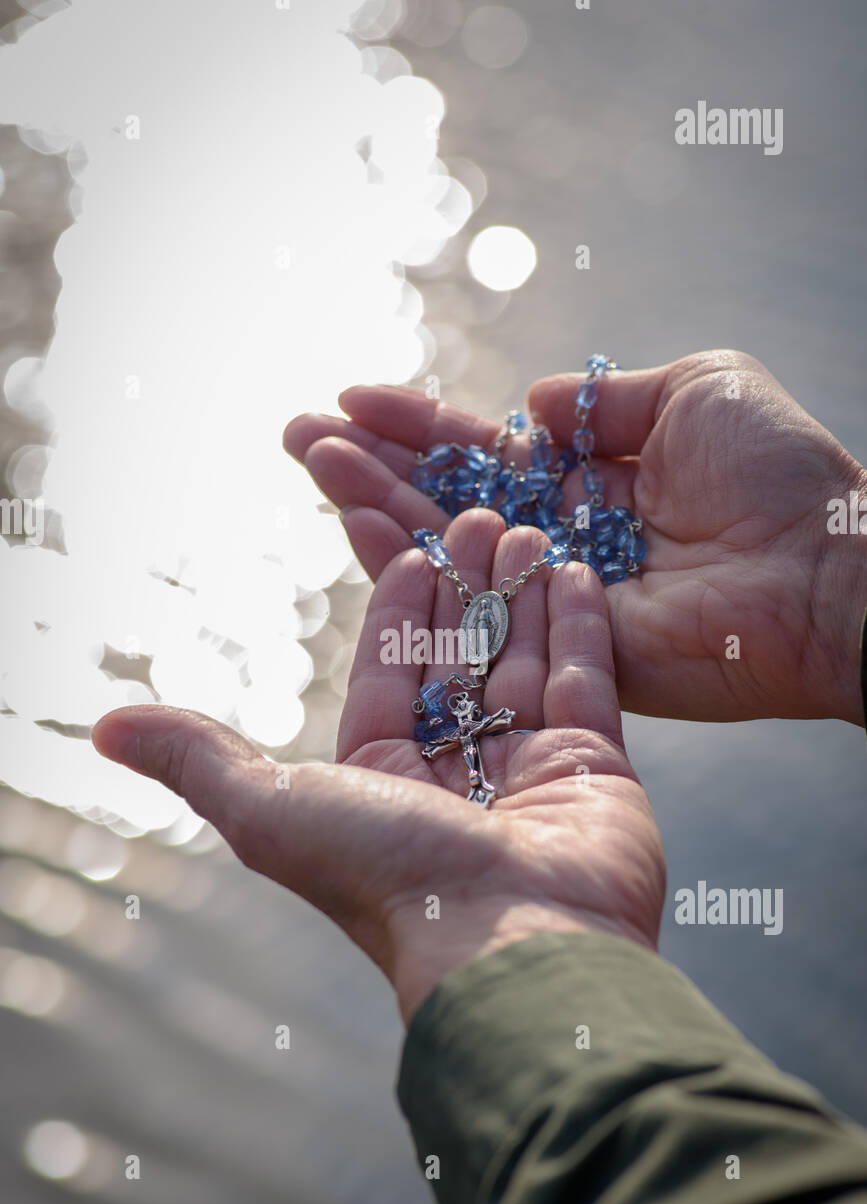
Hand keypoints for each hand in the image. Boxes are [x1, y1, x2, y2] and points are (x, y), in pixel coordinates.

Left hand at [92, 510, 664, 1023]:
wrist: (518, 939)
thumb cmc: (391, 874)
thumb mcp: (273, 809)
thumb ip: (200, 758)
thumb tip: (103, 729)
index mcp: (382, 780)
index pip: (389, 673)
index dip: (397, 608)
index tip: (410, 545)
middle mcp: (456, 773)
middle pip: (458, 658)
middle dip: (465, 588)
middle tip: (476, 517)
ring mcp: (530, 770)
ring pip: (522, 662)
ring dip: (521, 595)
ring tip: (524, 529)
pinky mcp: (597, 769)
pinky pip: (586, 682)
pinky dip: (579, 628)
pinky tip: (570, 571)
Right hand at [283, 350, 866, 724]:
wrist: (826, 570)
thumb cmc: (778, 473)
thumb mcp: (697, 388)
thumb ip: (601, 401)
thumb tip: (524, 407)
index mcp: (595, 479)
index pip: (485, 449)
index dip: (420, 423)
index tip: (354, 396)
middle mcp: (561, 538)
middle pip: (446, 497)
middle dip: (373, 463)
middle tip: (299, 431)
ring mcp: (552, 598)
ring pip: (445, 549)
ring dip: (372, 503)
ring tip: (311, 458)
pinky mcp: (553, 651)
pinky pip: (472, 608)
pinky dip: (416, 570)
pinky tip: (360, 526)